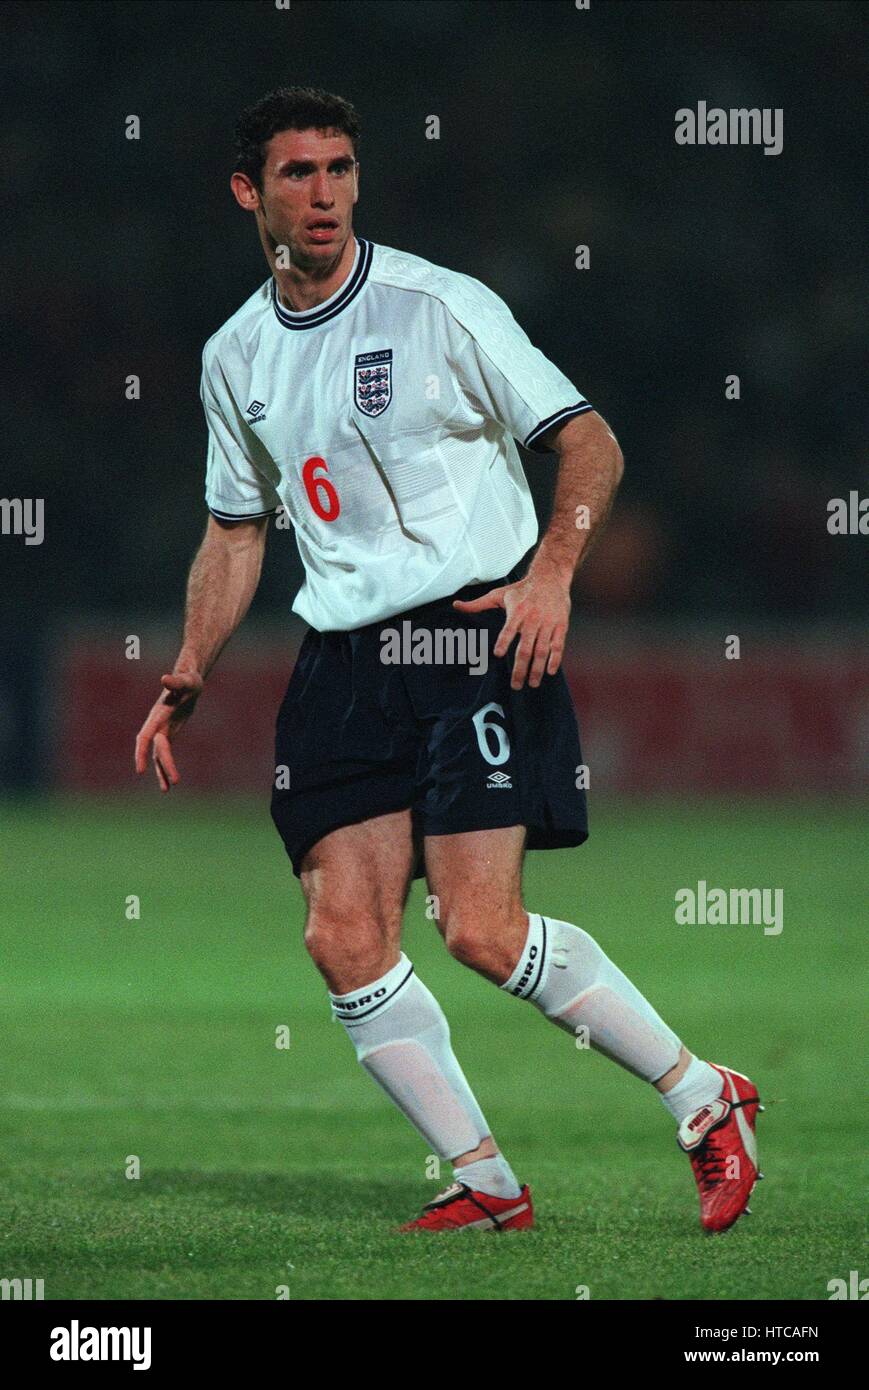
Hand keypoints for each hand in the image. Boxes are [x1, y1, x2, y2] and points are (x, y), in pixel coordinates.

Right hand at [134, 669, 203, 791]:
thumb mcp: (187, 681)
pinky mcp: (168, 734)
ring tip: (167, 790)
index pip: (145, 736)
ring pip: (158, 755)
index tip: (140, 770)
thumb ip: (176, 681)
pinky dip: (165, 768)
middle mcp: (156, 724)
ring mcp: (161, 730)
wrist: (188, 681)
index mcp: (158, 714)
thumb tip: (165, 679)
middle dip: (164, 765)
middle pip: (157, 749)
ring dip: (162, 772)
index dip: (141, 752)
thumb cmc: (189, 680)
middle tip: (175, 783)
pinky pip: (164, 754)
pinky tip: (169, 783)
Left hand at [453, 564, 570, 688]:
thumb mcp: (498, 594)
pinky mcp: (560, 625)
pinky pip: (558, 645)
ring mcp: (548, 623)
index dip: (504, 640)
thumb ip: (477, 604)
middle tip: (516, 685)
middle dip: (520, 668)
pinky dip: (555, 659)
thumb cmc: (521, 589)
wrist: (550, 577)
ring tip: (532, 684)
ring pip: (542, 650)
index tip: (498, 653)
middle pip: (526, 647)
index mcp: (517, 612)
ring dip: (537, 669)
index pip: (509, 628)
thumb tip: (456, 605)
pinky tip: (550, 672)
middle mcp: (532, 619)